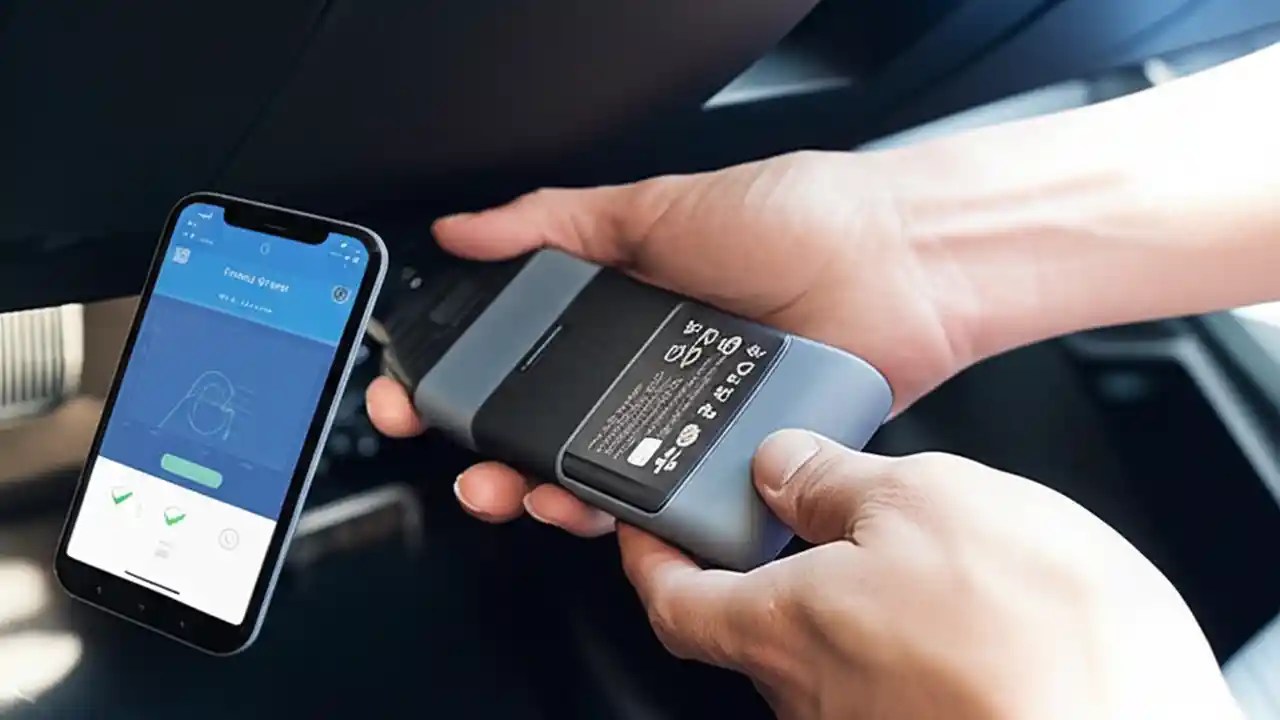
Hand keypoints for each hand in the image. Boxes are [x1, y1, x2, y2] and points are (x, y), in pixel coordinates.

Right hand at [368, 151, 978, 534]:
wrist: (903, 263)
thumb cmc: (796, 222)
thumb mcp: (660, 208)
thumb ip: (558, 223)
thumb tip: (468, 229)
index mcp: (623, 315)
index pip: (522, 362)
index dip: (464, 385)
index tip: (417, 397)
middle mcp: (650, 376)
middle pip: (550, 434)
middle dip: (493, 457)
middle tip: (467, 462)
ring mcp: (691, 425)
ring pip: (601, 480)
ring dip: (549, 494)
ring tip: (525, 488)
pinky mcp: (736, 468)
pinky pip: (672, 508)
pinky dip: (632, 519)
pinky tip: (609, 509)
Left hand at [619, 430, 1239, 719]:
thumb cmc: (1034, 635)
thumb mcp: (924, 498)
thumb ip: (834, 480)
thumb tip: (781, 465)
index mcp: (782, 624)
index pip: (670, 597)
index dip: (648, 554)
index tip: (644, 523)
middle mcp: (808, 693)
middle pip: (751, 620)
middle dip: (773, 559)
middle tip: (806, 503)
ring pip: (830, 649)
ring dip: (854, 597)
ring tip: (916, 547)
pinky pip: (893, 674)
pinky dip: (909, 633)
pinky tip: (968, 606)